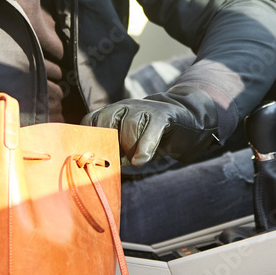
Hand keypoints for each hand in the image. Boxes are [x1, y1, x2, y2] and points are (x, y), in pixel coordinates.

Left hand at [82, 87, 219, 165]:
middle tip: (117, 159)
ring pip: (128, 128)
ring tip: (136, 158)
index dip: (89, 140)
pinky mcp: (162, 115)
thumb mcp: (130, 144)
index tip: (90, 158)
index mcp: (113, 112)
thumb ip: (115, 152)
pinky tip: (140, 161)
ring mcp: (144, 108)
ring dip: (130, 148)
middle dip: (110, 145)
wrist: (186, 122)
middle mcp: (125, 106)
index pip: (91, 121)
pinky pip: (150, 130)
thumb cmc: (152, 138)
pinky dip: (144, 147)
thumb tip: (99, 168)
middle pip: (106, 123)